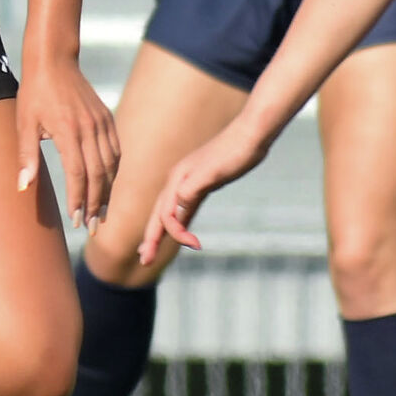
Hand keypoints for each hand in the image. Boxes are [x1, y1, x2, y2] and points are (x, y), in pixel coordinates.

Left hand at [15, 56, 120, 229]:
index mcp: (68, 131)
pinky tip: (108, 185)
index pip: (78, 174)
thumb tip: (23, 187)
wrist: (54, 61)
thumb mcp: (24, 123)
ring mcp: (102, 123)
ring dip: (107, 191)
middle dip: (96, 203)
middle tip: (91, 225)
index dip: (78, 199)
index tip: (75, 218)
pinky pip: (116, 150)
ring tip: (101, 213)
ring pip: (111, 164)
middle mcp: (90, 128)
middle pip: (99, 174)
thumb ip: (26, 156)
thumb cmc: (34, 92)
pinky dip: (114, 171)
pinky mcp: (107, 118)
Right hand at [137, 119, 269, 264]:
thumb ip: (192, 189)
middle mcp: (178, 181)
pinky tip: (182, 231)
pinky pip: (184, 208)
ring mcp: (189, 182)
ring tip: (151, 250)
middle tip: (144, 260)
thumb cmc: (234, 152)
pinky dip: (180, 222)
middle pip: (159, 215)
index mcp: (177, 179)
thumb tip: (177, 206)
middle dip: (151, 238)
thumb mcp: (213, 172)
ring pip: (169, 212)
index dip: (176, 234)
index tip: (196, 245)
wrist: (251, 134)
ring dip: (161, 232)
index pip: (166, 215)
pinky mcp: (202, 184)